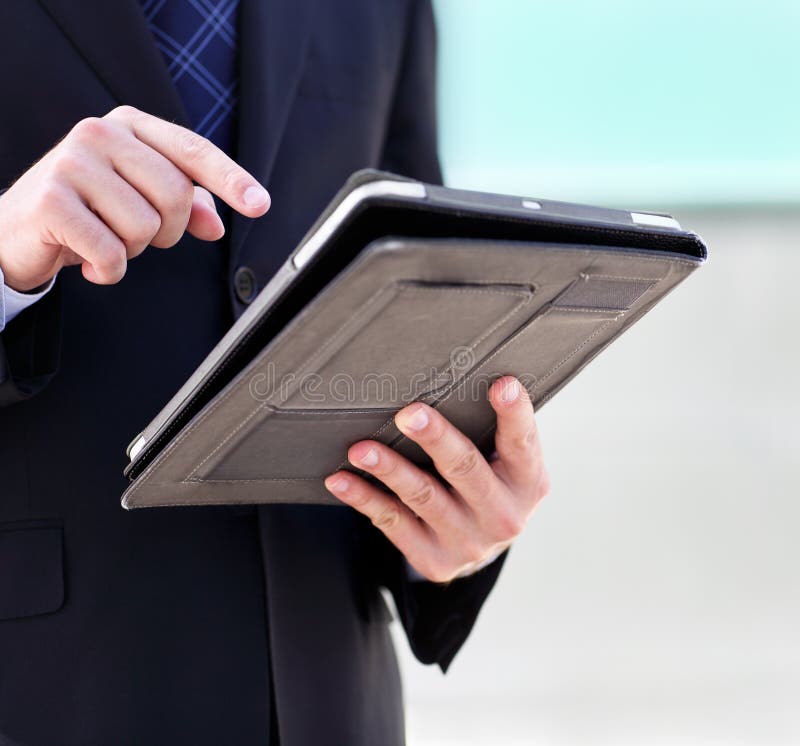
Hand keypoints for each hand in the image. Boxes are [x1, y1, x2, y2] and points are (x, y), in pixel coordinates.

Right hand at [0, 105, 269, 291]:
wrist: (19, 232)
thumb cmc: (88, 212)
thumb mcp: (141, 202)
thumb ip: (185, 205)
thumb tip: (217, 225)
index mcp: (129, 126)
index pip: (193, 151)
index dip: (231, 180)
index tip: (261, 205)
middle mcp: (100, 133)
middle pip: (177, 196)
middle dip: (167, 231)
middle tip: (133, 234)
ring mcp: (72, 162)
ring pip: (147, 227)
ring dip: (133, 251)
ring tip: (104, 239)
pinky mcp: (51, 200)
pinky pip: (113, 253)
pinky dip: (108, 271)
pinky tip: (87, 261)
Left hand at [325, 376, 548, 582]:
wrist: (483, 545)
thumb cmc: (492, 484)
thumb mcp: (509, 461)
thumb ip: (494, 429)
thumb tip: (460, 375)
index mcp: (527, 483)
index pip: (522, 443)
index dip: (514, 414)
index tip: (503, 385)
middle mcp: (503, 516)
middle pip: (465, 469)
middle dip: (436, 439)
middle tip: (409, 414)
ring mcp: (468, 542)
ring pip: (423, 497)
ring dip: (389, 469)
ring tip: (361, 450)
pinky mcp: (435, 560)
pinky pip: (393, 523)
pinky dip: (364, 499)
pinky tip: (342, 480)